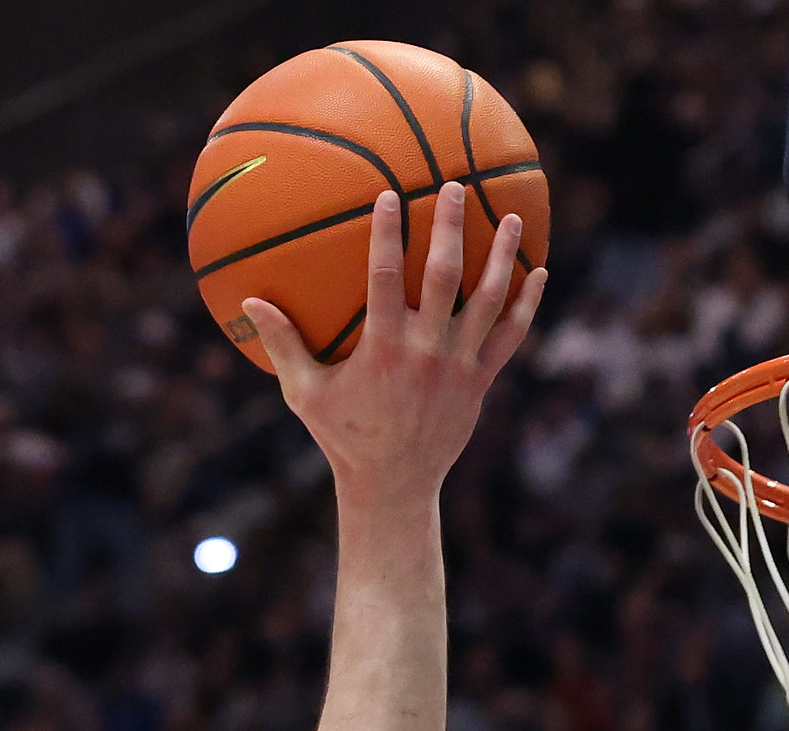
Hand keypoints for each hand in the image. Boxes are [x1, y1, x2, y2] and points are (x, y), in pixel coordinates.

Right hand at [237, 185, 544, 513]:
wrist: (393, 484)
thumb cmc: (343, 436)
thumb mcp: (304, 394)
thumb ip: (283, 345)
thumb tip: (249, 302)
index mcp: (382, 348)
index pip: (385, 277)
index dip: (388, 233)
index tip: (390, 195)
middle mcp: (426, 350)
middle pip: (445, 275)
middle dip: (451, 227)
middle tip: (455, 187)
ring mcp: (459, 365)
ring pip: (489, 299)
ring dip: (503, 255)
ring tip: (512, 218)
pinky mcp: (481, 380)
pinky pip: (512, 335)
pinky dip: (528, 304)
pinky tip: (538, 272)